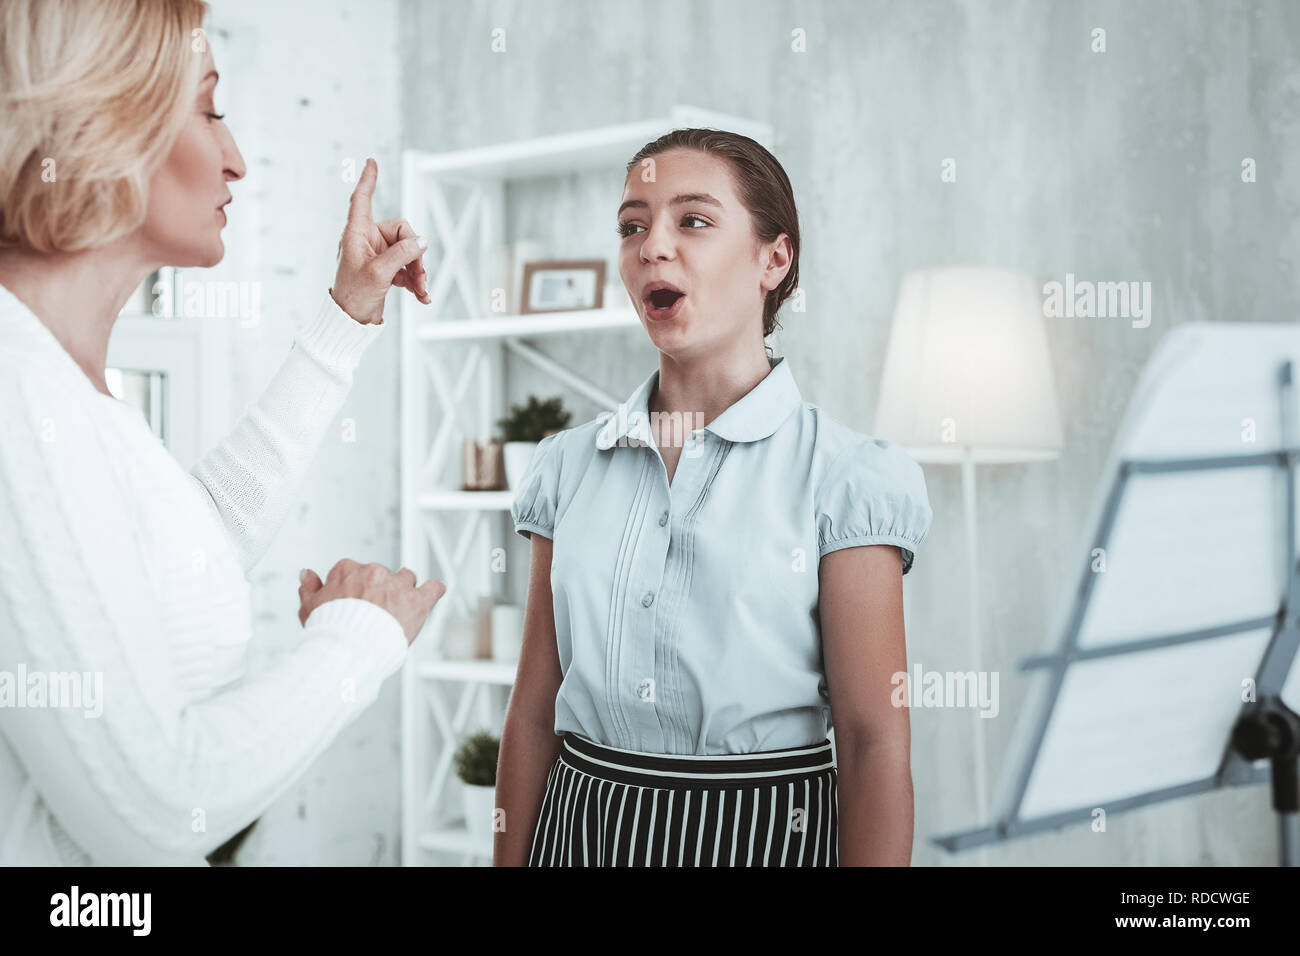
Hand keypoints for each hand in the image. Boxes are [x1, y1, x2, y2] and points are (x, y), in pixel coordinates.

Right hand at [299, 559, 445, 644]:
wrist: (350, 651)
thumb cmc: (330, 632)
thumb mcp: (309, 608)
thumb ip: (309, 587)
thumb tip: (307, 574)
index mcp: (347, 570)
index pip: (353, 571)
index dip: (353, 589)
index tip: (352, 603)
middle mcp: (374, 572)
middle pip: (381, 575)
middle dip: (378, 591)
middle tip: (372, 615)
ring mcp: (398, 585)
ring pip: (406, 578)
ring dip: (404, 590)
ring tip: (398, 609)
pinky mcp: (417, 600)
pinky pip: (434, 587)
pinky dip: (434, 590)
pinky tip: (432, 593)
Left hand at [330, 157, 430, 323]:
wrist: (350, 323)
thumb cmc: (354, 296)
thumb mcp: (380, 273)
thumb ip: (402, 253)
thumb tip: (423, 241)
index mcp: (356, 234)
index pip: (362, 199)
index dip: (368, 180)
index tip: (371, 162)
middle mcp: (367, 240)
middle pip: (402, 232)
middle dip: (415, 254)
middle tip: (420, 276)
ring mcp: (378, 255)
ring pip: (408, 251)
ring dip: (418, 271)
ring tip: (421, 290)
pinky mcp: (386, 270)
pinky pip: (407, 268)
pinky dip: (415, 281)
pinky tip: (422, 297)